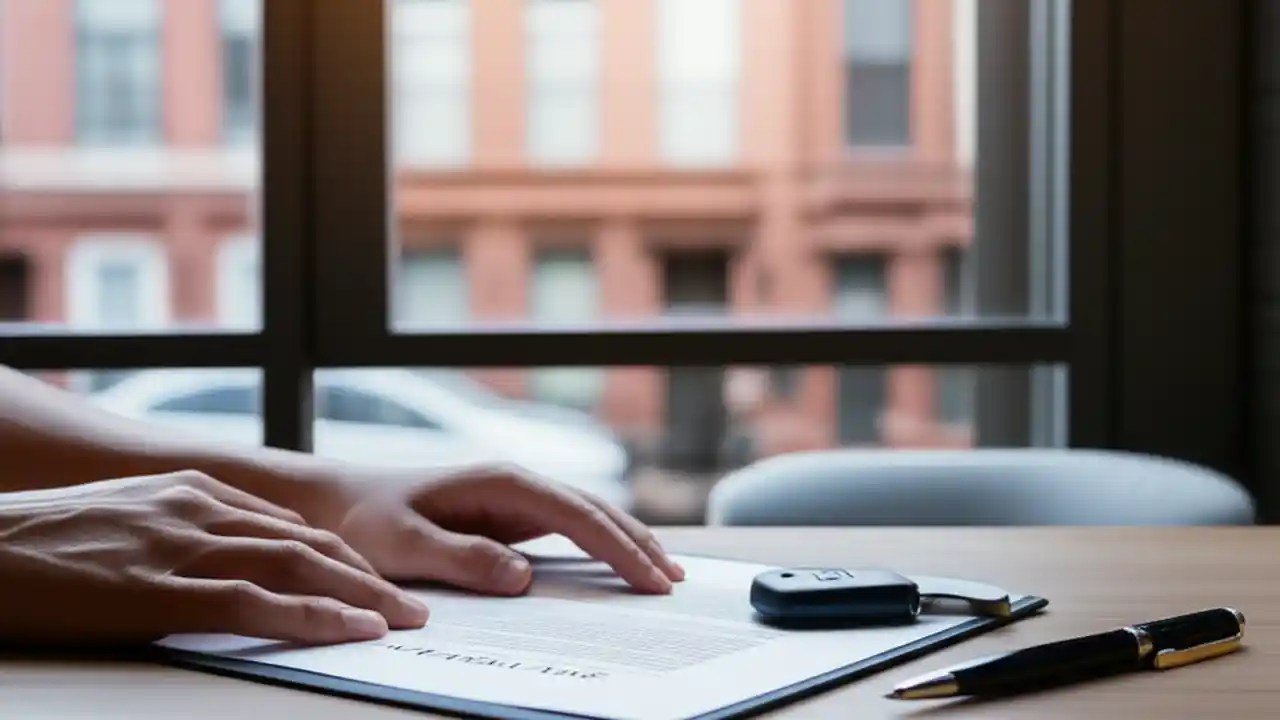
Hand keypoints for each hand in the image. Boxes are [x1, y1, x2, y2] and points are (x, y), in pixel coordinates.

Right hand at [0, 471, 426, 645]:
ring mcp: (179, 546)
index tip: (375, 578)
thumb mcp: (123, 520)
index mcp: (191, 490)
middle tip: (412, 603)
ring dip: (358, 595)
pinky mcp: (156, 590)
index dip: (341, 556)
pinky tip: (352, 630)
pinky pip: (252, 603)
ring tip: (402, 620)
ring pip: (295, 567)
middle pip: (307, 542)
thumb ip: (179, 530)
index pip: (290, 524)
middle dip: (366, 575)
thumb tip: (226, 558)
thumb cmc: (39, 542)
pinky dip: (312, 617)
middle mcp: (197, 508)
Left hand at [328, 465, 685, 595]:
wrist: (338, 503)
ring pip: (589, 517)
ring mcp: (516, 499)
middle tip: (674, 583)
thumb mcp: (402, 544)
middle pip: (595, 510)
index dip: (618, 547)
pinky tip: (622, 564)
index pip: (576, 515)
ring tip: (666, 575)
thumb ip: (460, 558)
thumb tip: (523, 576)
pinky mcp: (510, 517)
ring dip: (628, 542)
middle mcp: (516, 484)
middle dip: (638, 544)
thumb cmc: (364, 520)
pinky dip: (603, 546)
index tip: (650, 578)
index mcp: (500, 481)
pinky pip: (569, 531)